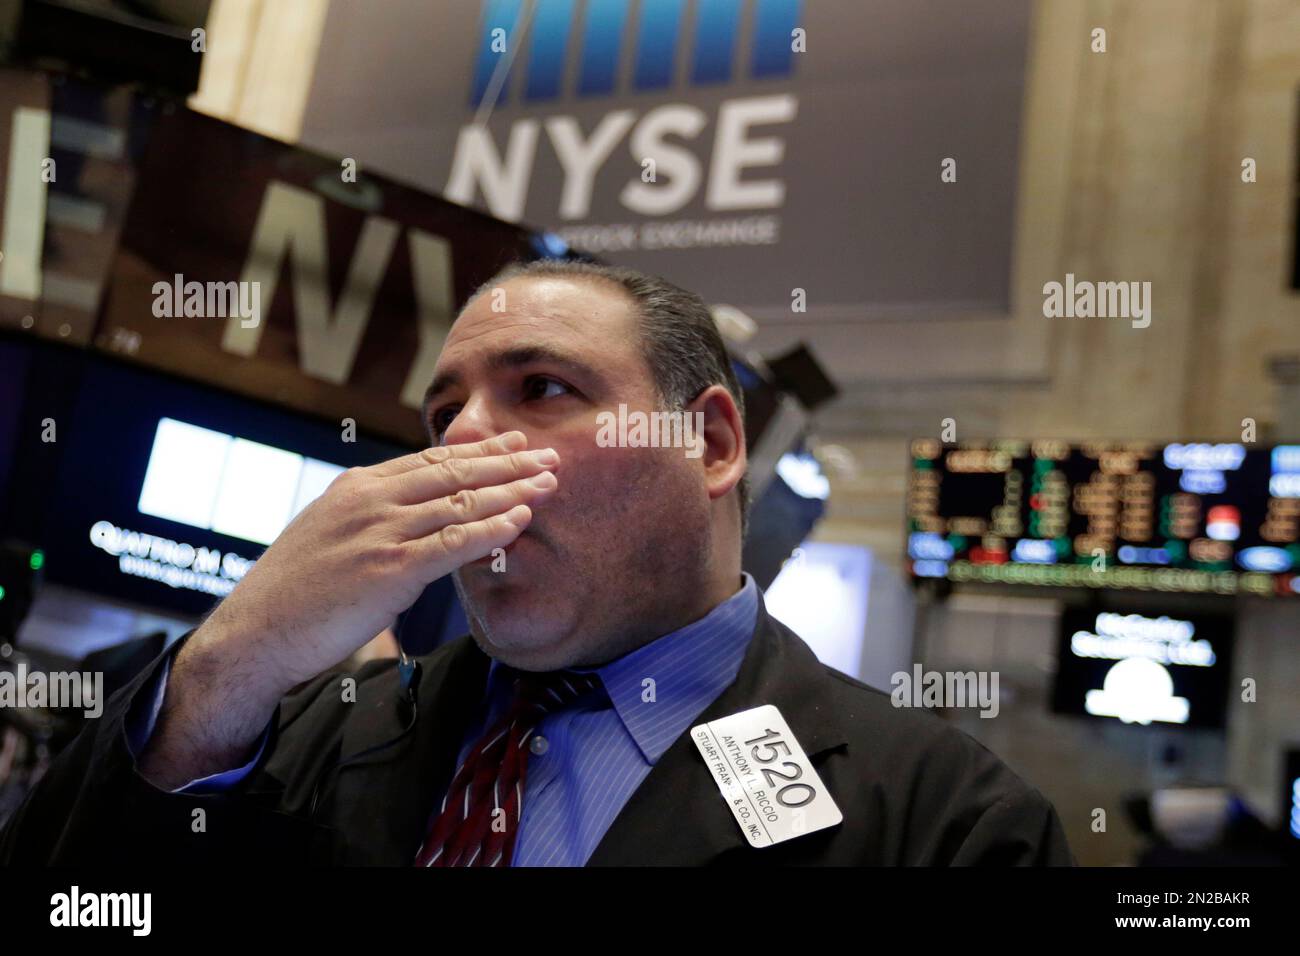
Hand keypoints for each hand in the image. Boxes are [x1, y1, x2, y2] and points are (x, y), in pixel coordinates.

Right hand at [191, 430, 558, 693]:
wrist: (255, 633)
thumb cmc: (294, 593)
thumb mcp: (328, 534)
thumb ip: (369, 516)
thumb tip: (407, 511)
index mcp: (357, 488)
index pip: (431, 461)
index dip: (480, 450)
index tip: (516, 442)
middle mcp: (371, 500)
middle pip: (454, 473)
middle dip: (509, 463)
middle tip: (551, 454)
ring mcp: (379, 533)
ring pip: (460, 503)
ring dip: (512, 491)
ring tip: (551, 482)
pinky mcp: (388, 571)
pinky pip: (451, 545)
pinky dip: (490, 530)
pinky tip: (521, 521)